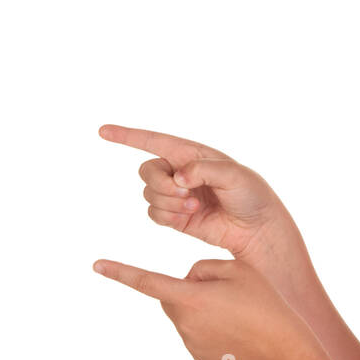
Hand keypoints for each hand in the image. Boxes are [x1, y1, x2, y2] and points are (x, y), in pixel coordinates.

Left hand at [92, 255, 318, 359]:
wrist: (284, 352)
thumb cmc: (264, 305)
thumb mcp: (236, 270)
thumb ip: (202, 268)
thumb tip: (186, 281)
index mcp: (190, 297)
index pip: (147, 281)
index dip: (120, 272)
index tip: (96, 265)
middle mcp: (184, 322)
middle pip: (172, 295)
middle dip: (188, 289)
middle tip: (225, 291)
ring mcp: (189, 343)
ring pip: (185, 314)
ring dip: (200, 308)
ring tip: (236, 313)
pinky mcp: (198, 357)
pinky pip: (195, 333)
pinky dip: (209, 328)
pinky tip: (235, 331)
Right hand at [98, 124, 293, 263]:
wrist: (257, 228)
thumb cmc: (251, 195)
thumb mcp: (234, 175)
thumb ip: (204, 169)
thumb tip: (178, 177)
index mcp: (192, 153)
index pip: (153, 141)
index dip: (127, 136)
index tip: (102, 131)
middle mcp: (180, 171)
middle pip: (147, 170)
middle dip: (160, 184)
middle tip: (185, 193)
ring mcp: (177, 194)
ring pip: (149, 194)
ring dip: (168, 202)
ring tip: (195, 206)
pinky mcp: (177, 216)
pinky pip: (155, 213)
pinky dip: (166, 216)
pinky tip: (187, 216)